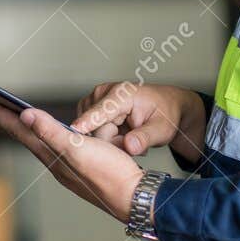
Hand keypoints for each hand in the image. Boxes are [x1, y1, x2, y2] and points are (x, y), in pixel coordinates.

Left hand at [0, 102, 142, 221]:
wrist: (135, 199)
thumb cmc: (110, 174)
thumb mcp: (78, 149)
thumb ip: (51, 132)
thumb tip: (25, 115)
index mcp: (53, 155)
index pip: (21, 131)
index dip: (2, 115)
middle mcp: (56, 163)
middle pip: (27, 137)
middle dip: (10, 120)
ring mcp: (69, 168)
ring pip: (42, 143)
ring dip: (28, 128)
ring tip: (18, 117)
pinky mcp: (82, 170)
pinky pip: (58, 148)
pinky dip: (49, 136)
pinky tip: (54, 135)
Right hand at [71, 83, 206, 165]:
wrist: (166, 106)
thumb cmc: (165, 114)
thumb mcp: (161, 129)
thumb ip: (145, 138)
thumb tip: (130, 147)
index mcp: (122, 94)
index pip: (100, 111)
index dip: (87, 122)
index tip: (74, 131)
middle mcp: (104, 93)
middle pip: (94, 129)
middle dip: (112, 142)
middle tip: (134, 142)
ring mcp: (95, 100)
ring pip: (91, 132)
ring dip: (109, 140)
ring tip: (129, 135)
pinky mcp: (91, 108)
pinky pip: (90, 131)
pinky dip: (105, 136)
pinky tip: (120, 133)